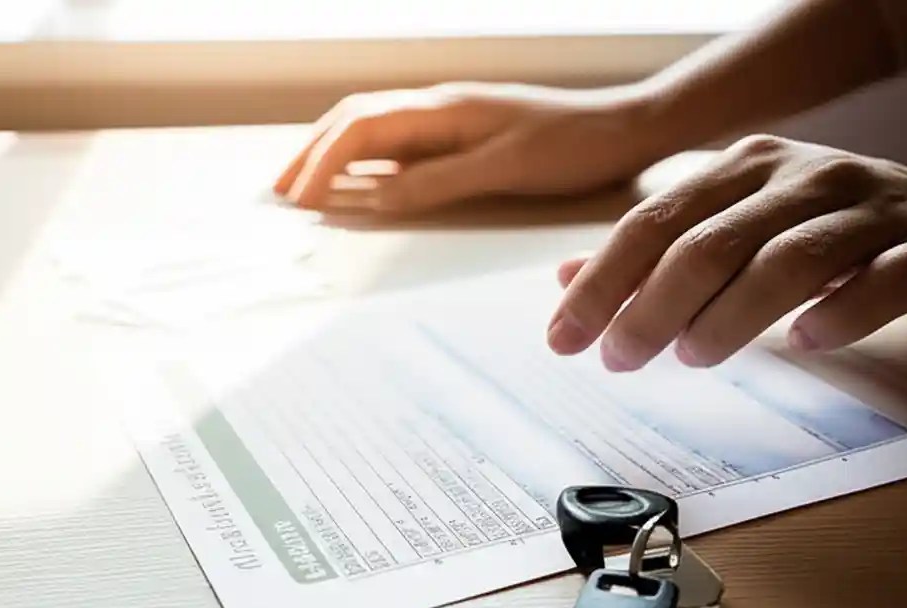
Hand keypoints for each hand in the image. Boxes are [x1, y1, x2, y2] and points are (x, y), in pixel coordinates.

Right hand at [274, 82, 663, 212]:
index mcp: (441, 108)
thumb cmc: (572, 146)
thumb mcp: (503, 168)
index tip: (301, 200)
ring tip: (302, 186)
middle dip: (311, 154)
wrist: (626, 129)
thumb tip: (373, 199)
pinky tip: (358, 185)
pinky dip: (365, 166)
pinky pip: (398, 149)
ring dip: (331, 156)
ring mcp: (447, 122)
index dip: (323, 163)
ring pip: (371, 132)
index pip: (360, 129)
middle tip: (280, 192)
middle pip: (353, 121)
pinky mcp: (461, 138)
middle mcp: (436, 108)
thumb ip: (436, 181)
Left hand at [548, 134, 906, 369]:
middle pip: (709, 244)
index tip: (564, 337)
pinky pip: (884, 279)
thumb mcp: (739, 226)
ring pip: (787, 263)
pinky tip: (804, 342)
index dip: (602, 282)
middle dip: (651, 307)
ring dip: (729, 317)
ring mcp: (869, 210)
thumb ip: (661, 251)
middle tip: (621, 358)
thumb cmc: (826, 230)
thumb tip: (567, 277)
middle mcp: (804, 177)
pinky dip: (839, 313)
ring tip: (692, 356)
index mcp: (748, 167)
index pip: (654, 222)